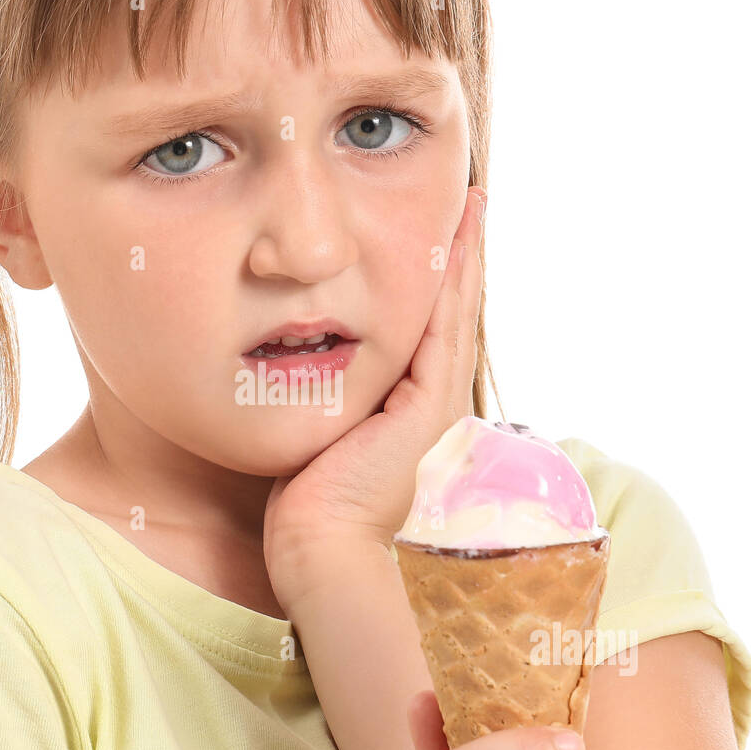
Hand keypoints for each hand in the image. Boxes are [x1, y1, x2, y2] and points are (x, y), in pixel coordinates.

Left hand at [264, 186, 486, 608]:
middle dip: (454, 256)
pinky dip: (454, 278)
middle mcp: (429, 403)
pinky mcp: (430, 404)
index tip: (432, 230)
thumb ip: (309, 400)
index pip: (422, 329)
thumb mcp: (308, 434)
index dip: (430, 280)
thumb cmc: (301, 507)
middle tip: (465, 200)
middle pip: (446, 313)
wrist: (318, 549)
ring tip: (472, 201)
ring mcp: (436, 404)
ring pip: (453, 311)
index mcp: (404, 411)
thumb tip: (278, 370)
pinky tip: (458, 233)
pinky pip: (444, 325)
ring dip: (462, 254)